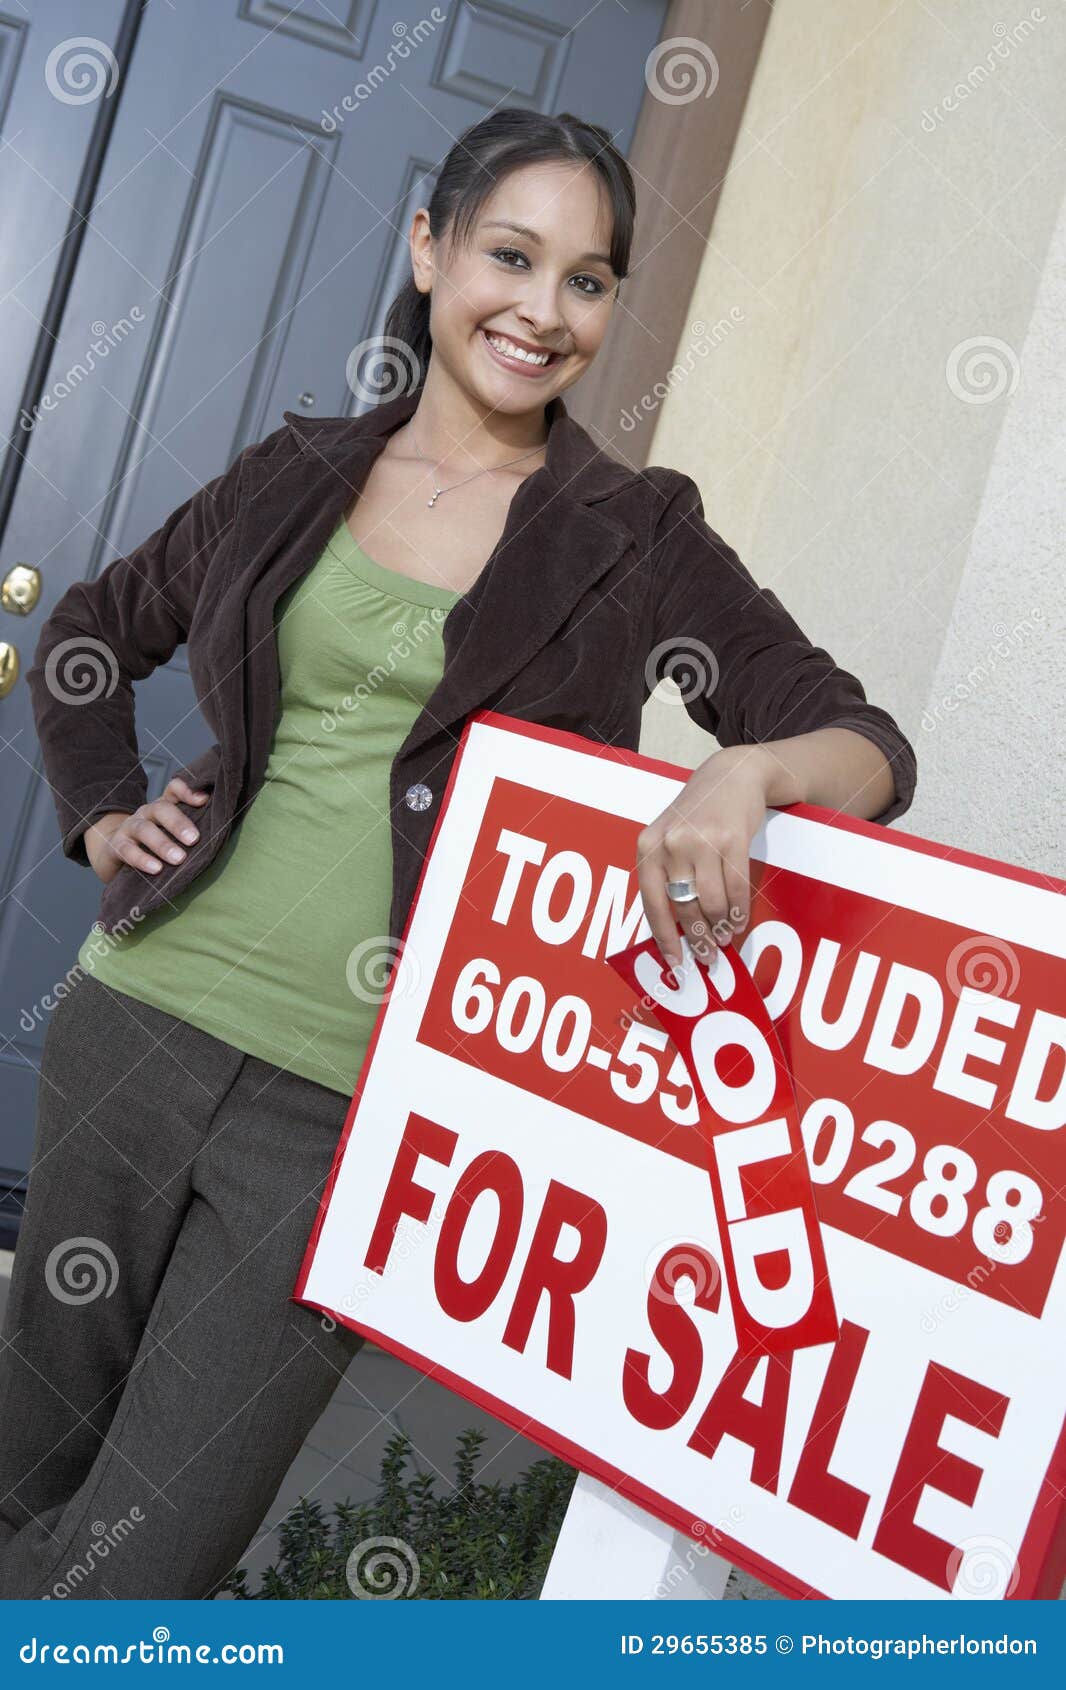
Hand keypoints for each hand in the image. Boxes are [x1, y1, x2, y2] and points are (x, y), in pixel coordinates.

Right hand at [84, 776, 209, 884]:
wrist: (112, 854)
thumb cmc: (151, 845)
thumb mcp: (170, 834)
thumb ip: (190, 831)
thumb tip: (218, 834)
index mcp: (162, 807)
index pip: (174, 789)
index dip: (187, 790)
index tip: (204, 800)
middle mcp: (146, 813)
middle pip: (161, 809)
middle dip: (178, 823)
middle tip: (194, 839)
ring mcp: (129, 828)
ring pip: (144, 829)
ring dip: (162, 844)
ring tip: (178, 858)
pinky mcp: (115, 846)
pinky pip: (127, 850)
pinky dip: (142, 859)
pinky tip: (156, 869)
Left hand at [636, 745, 771, 971]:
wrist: (729, 777)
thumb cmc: (696, 816)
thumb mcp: (668, 839)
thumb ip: (666, 876)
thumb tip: (674, 931)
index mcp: (648, 848)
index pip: (651, 904)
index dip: (664, 938)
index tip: (674, 962)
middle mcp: (671, 845)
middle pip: (684, 909)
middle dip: (698, 939)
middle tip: (708, 957)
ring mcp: (701, 841)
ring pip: (711, 903)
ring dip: (720, 927)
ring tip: (725, 937)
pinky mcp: (732, 840)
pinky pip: (735, 889)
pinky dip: (738, 911)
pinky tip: (738, 921)